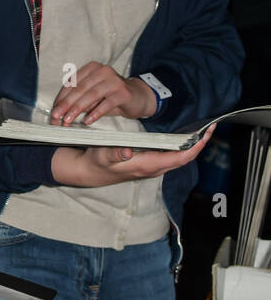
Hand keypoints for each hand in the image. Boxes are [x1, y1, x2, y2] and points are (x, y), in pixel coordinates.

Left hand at [50, 62, 155, 124]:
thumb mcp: (92, 96)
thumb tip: (59, 112)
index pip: (72, 83)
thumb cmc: (110, 97)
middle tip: (56, 117)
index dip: (61, 98)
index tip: (53, 111)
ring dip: (78, 109)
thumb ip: (78, 100)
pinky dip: (95, 113)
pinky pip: (106, 103)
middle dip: (66, 104)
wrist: (138, 97)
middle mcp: (102, 71)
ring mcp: (114, 80)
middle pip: (79, 89)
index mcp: (91, 68)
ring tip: (68, 120)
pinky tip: (87, 121)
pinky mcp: (123, 92)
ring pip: (91, 95)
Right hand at [50, 125, 214, 187]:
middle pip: (185, 157)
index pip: (180, 157)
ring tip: (201, 130)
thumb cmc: (97, 163)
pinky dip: (182, 146)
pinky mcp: (150, 163)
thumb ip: (114, 154)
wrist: (90, 171)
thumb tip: (127, 152)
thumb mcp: (102, 156)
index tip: (205, 134)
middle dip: (199, 143)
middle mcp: (155, 167)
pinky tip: (183, 137)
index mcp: (148, 165)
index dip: (195, 147)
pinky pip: (172, 155)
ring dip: (192, 145)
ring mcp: (154, 166)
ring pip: (180, 157)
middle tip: (210, 127)